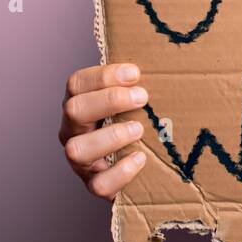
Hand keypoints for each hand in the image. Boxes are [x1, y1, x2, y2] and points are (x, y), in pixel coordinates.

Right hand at [59, 62, 148, 198]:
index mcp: (80, 104)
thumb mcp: (134, 99)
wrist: (145, 165)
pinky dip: (121, 172)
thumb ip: (138, 81)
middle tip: (142, 97)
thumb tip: (168, 56)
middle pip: (73, 109)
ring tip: (139, 129)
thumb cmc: (139, 119)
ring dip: (111, 136)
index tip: (135, 73)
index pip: (76, 83)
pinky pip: (99, 184)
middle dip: (109, 100)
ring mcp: (81, 160)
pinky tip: (141, 158)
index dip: (103, 76)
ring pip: (77, 149)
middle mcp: (73, 131)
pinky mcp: (94, 185)